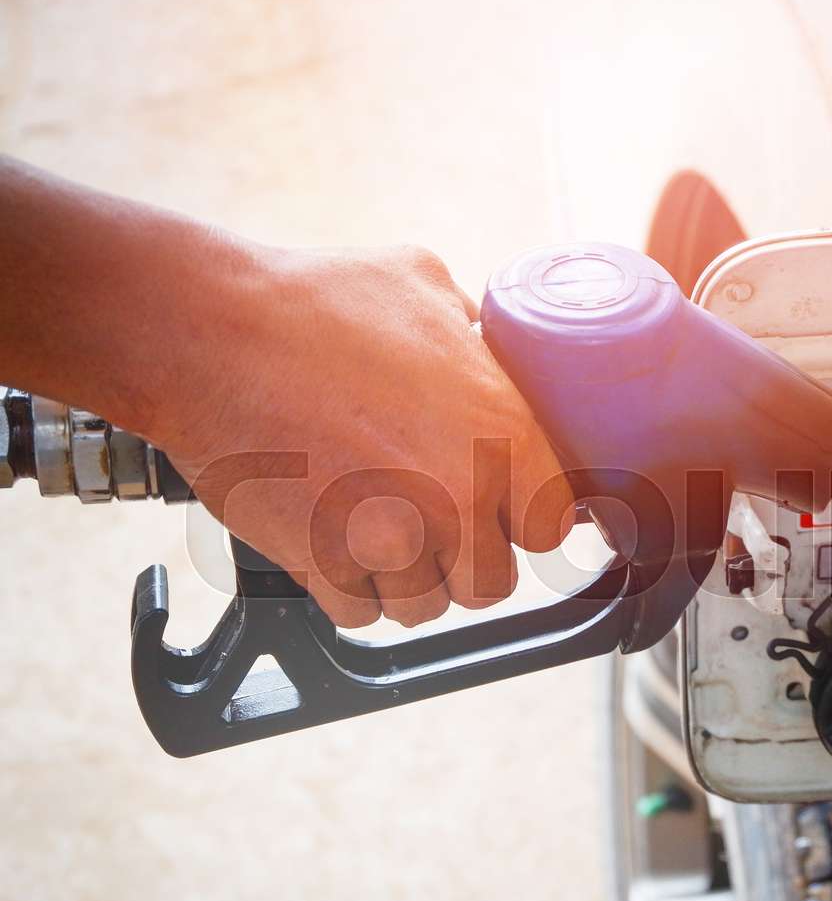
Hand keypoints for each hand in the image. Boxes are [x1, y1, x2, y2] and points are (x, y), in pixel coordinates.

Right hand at [159, 243, 573, 626]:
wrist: (209, 335)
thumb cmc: (314, 302)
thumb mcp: (427, 285)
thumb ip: (475, 334)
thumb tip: (489, 352)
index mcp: (502, 433)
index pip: (553, 525)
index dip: (525, 518)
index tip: (502, 509)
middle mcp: (458, 496)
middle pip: (493, 582)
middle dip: (466, 558)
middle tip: (435, 522)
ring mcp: (391, 539)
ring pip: (427, 607)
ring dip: (409, 580)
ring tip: (381, 531)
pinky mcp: (324, 567)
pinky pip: (363, 615)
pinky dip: (352, 592)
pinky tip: (339, 545)